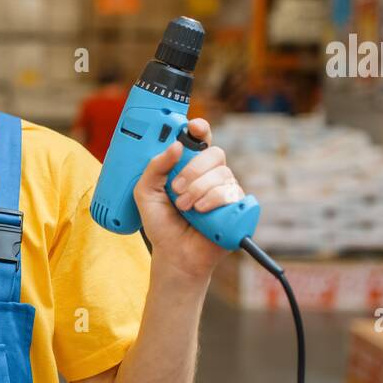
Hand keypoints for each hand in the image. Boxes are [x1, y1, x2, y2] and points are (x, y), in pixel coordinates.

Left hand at [132, 117, 245, 284]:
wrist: (174, 254)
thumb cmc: (161, 224)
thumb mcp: (145, 192)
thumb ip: (155, 167)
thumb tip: (175, 146)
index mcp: (190, 167)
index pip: (201, 140)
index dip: (200, 130)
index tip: (194, 128)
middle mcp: (211, 175)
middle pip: (214, 154)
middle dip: (193, 171)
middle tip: (177, 191)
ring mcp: (225, 190)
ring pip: (223, 174)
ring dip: (199, 191)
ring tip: (186, 209)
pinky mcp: (237, 207)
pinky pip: (232, 193)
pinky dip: (214, 201)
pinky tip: (202, 213)